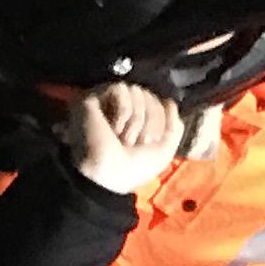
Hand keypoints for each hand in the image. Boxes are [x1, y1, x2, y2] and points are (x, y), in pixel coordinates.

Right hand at [64, 81, 183, 195]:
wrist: (108, 177)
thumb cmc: (134, 169)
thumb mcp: (163, 150)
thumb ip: (173, 126)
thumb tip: (169, 101)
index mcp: (135, 119)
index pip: (158, 101)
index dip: (160, 122)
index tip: (148, 144)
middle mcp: (119, 108)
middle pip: (149, 94)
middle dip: (150, 121)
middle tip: (136, 143)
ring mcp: (104, 102)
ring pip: (137, 90)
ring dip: (136, 119)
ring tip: (123, 139)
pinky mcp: (91, 98)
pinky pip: (121, 88)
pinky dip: (124, 110)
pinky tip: (114, 129)